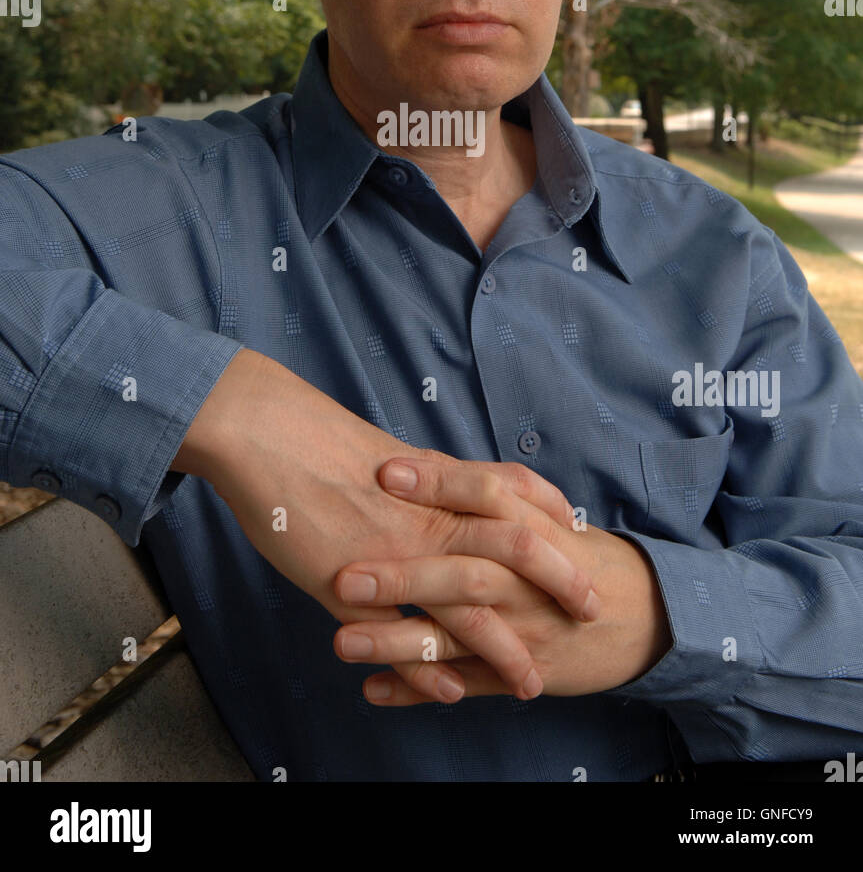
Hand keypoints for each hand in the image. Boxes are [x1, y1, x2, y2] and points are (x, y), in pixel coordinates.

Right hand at [175, 350, 599, 700]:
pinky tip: (450, 692)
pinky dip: (426, 666)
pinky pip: (395, 633)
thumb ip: (426, 482)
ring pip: (462, 603)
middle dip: (557, 582)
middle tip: (590, 610)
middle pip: (509, 548)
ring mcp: (388, 551)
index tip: (583, 540)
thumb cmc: (317, 439)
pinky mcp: (344, 582)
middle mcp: (421, 514)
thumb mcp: (386, 456)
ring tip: (531, 684)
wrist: (264, 430)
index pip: (514, 496)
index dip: (554, 520)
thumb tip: (454, 492)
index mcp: (433, 480)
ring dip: (503, 648)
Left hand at [332, 456, 672, 703]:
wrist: (645, 615)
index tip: (384, 471)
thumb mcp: (545, 513)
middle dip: (404, 578)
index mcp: (532, 529)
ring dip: (398, 642)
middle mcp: (525, 581)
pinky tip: (373, 690)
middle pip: (464, 575)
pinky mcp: (518, 672)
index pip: (484, 496)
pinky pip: (464, 685)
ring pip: (457, 638)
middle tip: (344, 573)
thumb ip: (487, 491)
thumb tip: (419, 459)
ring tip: (341, 641)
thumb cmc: (580, 554)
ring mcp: (521, 631)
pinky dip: (419, 689)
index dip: (437, 484)